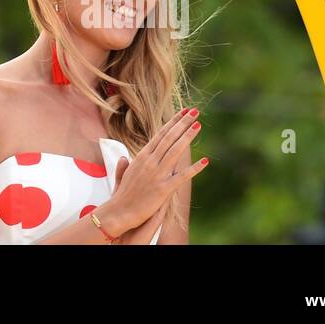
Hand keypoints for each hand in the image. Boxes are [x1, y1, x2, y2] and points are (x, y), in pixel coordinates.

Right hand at [97, 107, 207, 236]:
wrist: (119, 212)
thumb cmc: (121, 195)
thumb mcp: (123, 175)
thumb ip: (124, 165)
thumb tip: (124, 158)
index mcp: (142, 157)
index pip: (160, 135)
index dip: (173, 122)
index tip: (183, 112)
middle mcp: (150, 162)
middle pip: (169, 138)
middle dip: (182, 123)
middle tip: (195, 111)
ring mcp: (157, 174)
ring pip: (175, 151)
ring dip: (187, 137)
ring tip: (198, 125)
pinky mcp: (163, 189)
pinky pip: (182, 176)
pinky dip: (194, 168)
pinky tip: (205, 161)